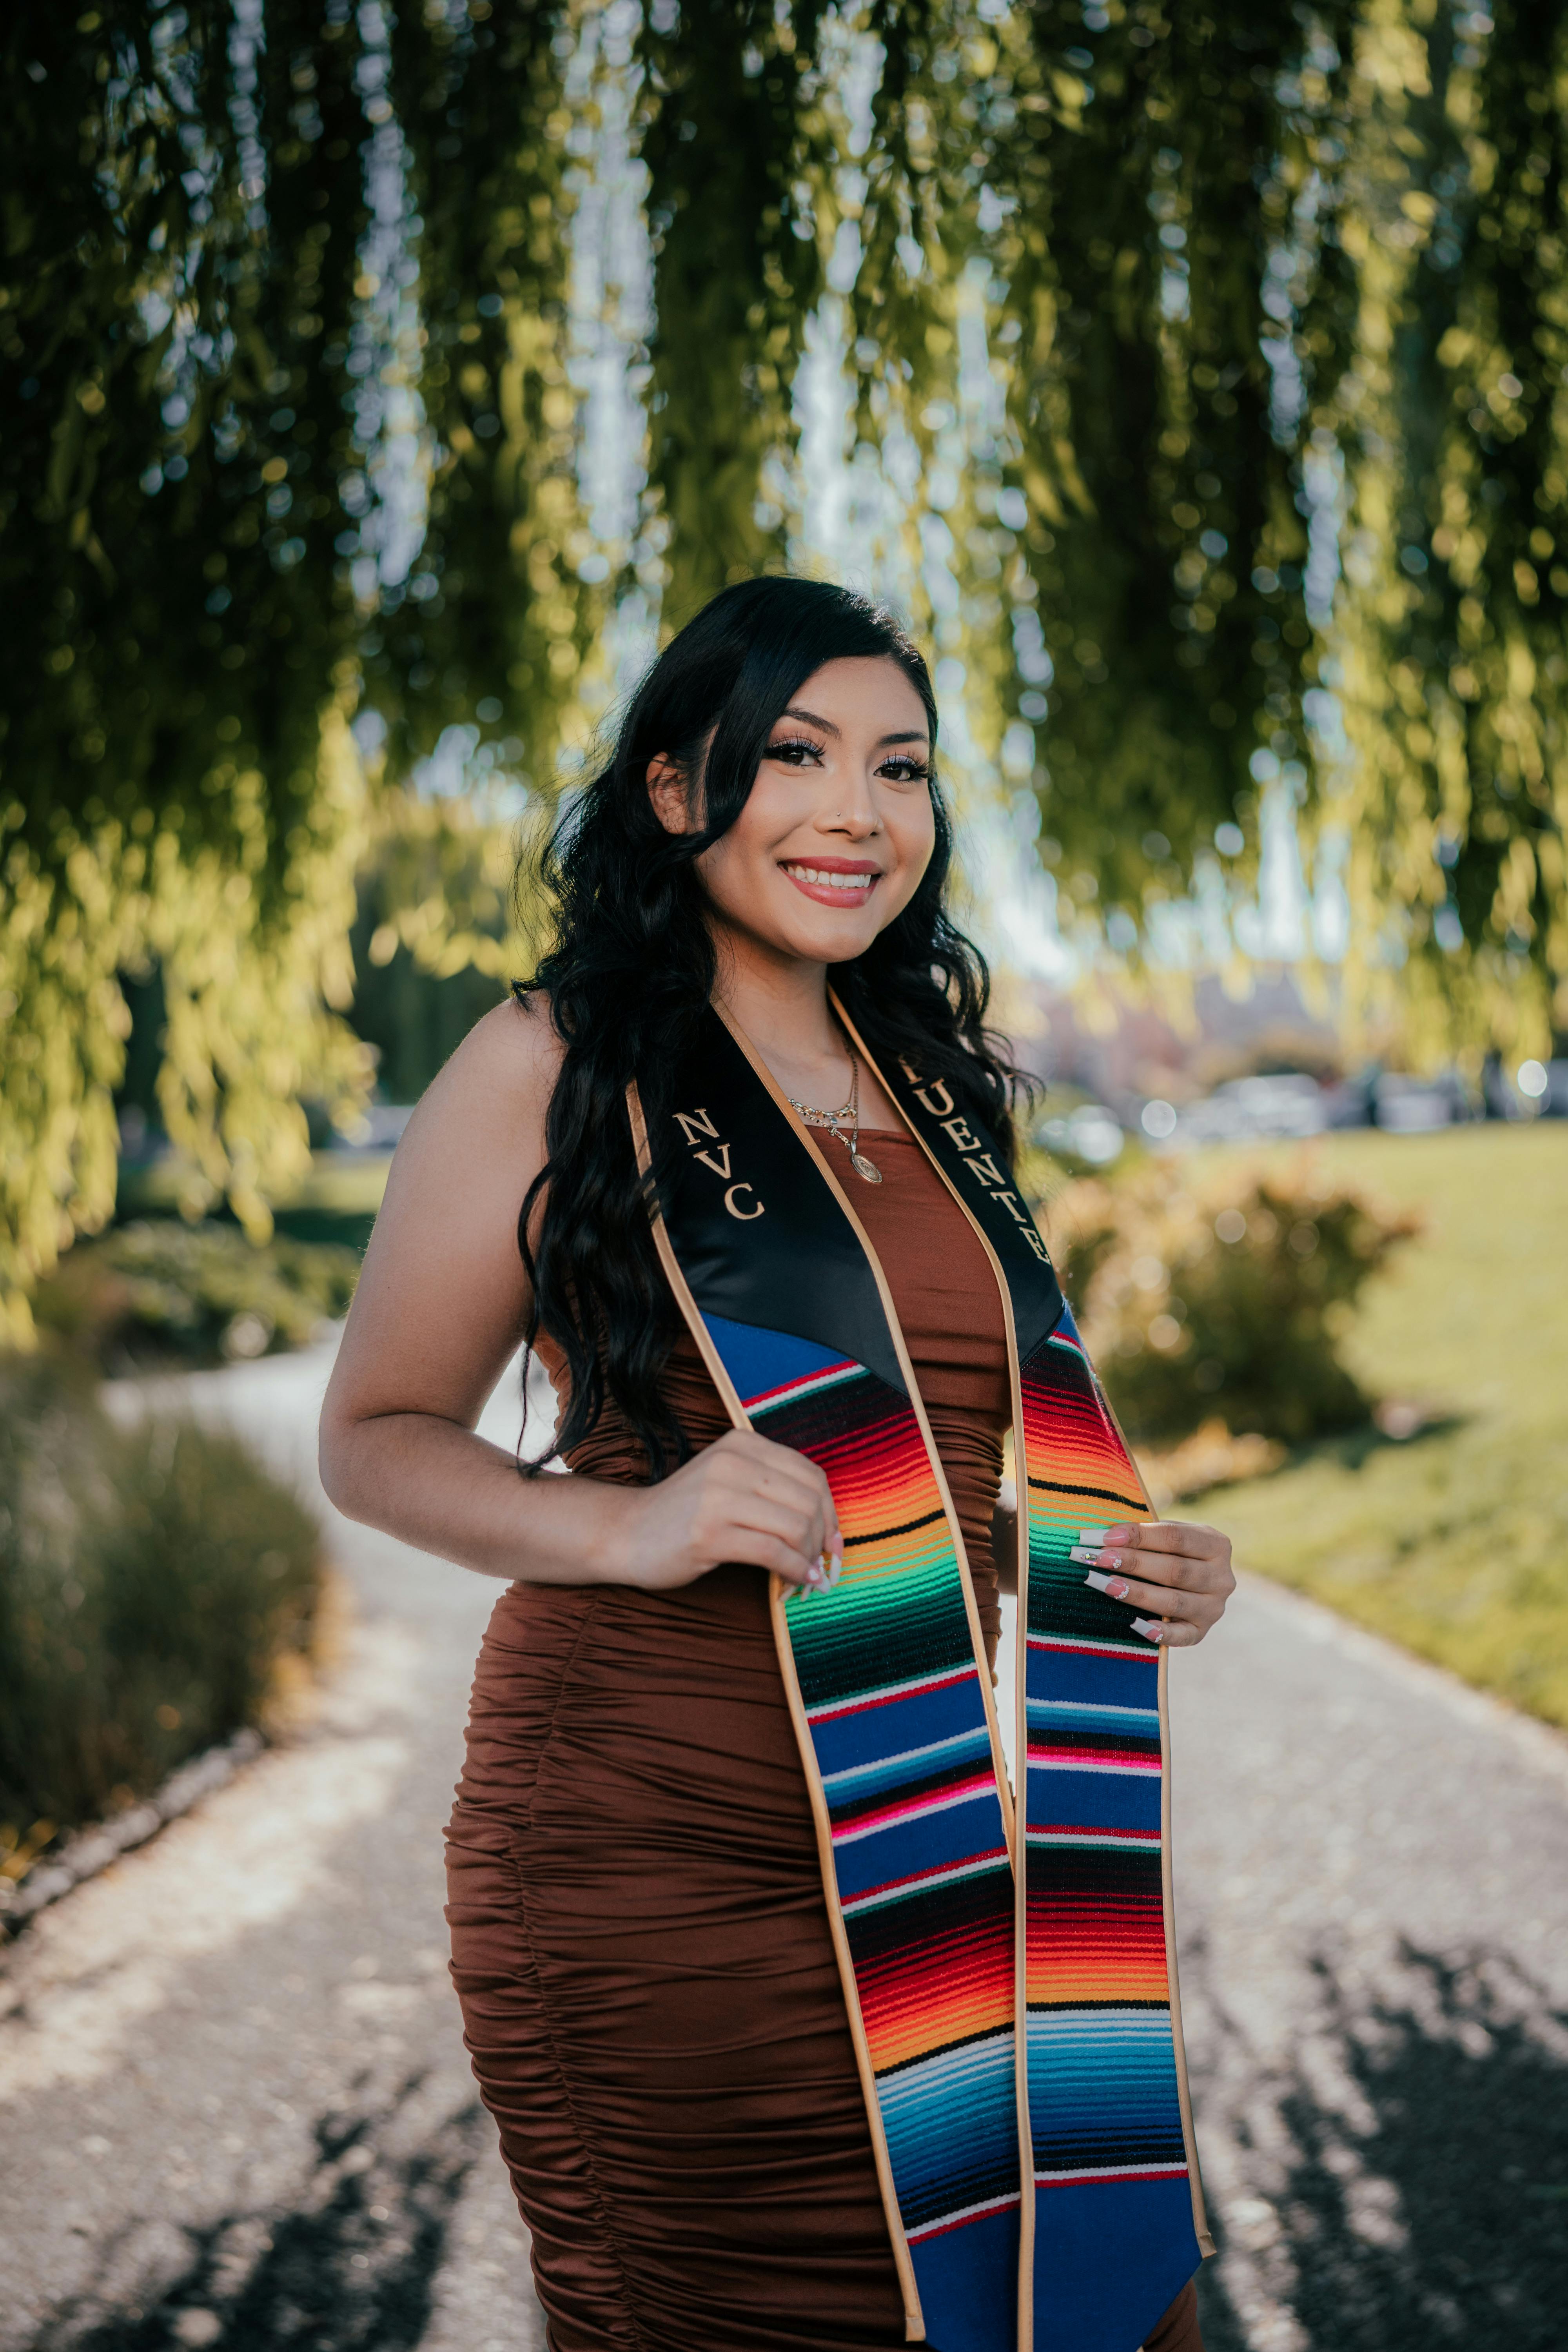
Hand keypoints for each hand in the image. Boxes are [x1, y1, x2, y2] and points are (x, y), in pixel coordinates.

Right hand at [610, 1428, 842, 1595]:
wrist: (626, 1532)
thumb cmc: (686, 1514)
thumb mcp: (730, 1481)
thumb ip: (774, 1490)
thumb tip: (831, 1528)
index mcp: (742, 1444)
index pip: (811, 1475)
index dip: (831, 1512)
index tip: (834, 1541)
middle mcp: (733, 1462)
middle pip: (808, 1501)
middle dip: (822, 1539)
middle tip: (819, 1564)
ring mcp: (719, 1495)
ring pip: (795, 1526)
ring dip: (809, 1558)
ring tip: (805, 1574)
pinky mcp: (709, 1532)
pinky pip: (772, 1552)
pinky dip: (794, 1570)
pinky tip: (795, 1581)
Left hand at [1072, 1520, 1234, 1648]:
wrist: (1192, 1577)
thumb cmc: (1171, 1550)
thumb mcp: (1167, 1535)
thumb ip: (1144, 1533)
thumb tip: (1102, 1535)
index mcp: (1216, 1544)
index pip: (1175, 1537)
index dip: (1139, 1536)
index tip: (1106, 1537)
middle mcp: (1221, 1578)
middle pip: (1174, 1570)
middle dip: (1133, 1563)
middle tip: (1097, 1559)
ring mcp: (1213, 1608)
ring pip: (1173, 1601)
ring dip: (1136, 1593)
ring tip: (1104, 1584)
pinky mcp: (1201, 1632)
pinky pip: (1181, 1636)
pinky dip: (1159, 1632)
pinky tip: (1134, 1624)